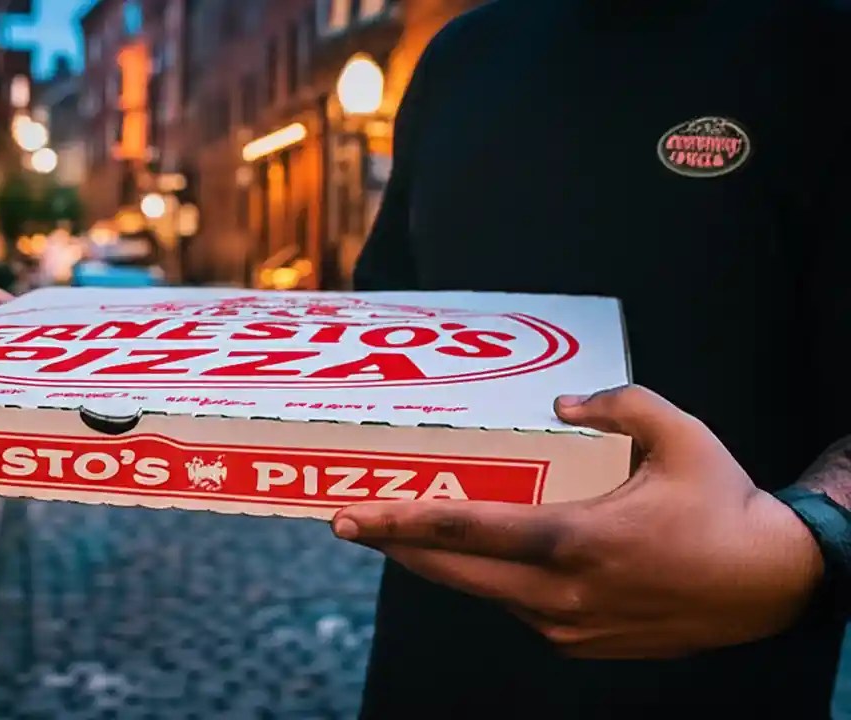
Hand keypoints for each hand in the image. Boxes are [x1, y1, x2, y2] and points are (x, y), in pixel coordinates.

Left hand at [331, 385, 823, 658]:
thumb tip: (564, 403)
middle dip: (395, 547)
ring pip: (481, 593)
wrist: (769, 587)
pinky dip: (493, 581)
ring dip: (441, 564)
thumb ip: (618, 405)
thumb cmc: (724, 508)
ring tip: (406, 534)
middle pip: (454, 572)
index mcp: (578, 541)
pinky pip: (516, 609)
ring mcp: (567, 627)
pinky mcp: (577, 643)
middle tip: (351, 523)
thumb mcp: (681, 436)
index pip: (469, 532)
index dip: (402, 524)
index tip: (353, 518)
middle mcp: (562, 594)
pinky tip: (489, 556)